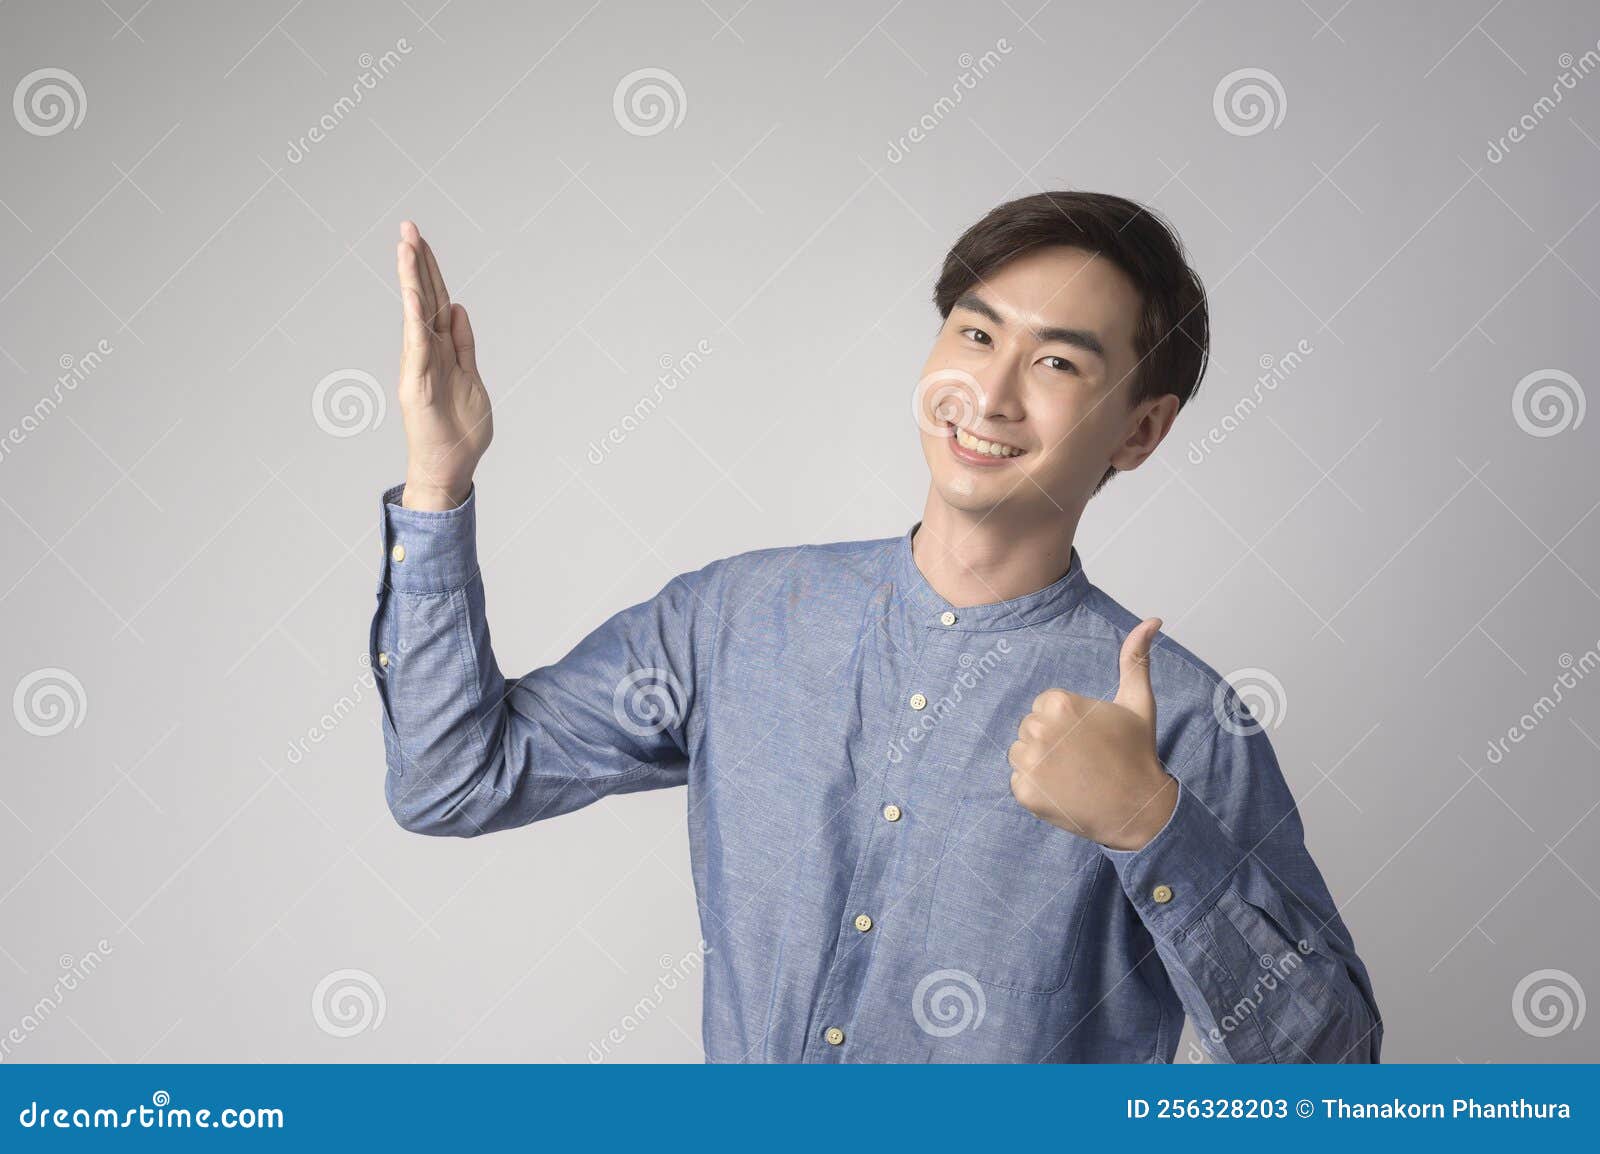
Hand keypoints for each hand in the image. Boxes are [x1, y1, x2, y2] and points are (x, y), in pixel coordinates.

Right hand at [395, 220, 491, 510]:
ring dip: (411, 279)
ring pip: (416, 313)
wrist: (450, 467)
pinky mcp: (418, 382)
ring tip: (405, 245)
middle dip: (416, 262)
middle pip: (422, 298)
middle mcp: (428, 352)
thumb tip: (458, 308)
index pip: (435, 301)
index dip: (430, 271)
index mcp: (442, 349)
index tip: (421, 240)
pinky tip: (412, 293)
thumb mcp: (472, 377)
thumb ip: (464, 343)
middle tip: (408, 226)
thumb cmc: (460, 429)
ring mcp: (420, 365)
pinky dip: (414, 318)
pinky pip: (417, 344)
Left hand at [1008, 617, 1177, 850]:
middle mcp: (1039, 729)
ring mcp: (1030, 762)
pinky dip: (1037, 790)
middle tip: (1084, 758)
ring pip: (1020, 754)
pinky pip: (1018, 782)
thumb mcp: (1138, 702)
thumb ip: (1135, 658)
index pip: (1043, 707)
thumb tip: (1153, 620)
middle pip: (1029, 728)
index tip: (1089, 738)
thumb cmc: (1136, 754)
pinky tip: (1064, 792)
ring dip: (1041, 765)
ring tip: (1074, 775)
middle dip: (1051, 741)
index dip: (1066, 723)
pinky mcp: (1023, 791)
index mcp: (1059, 703)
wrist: (1137, 809)